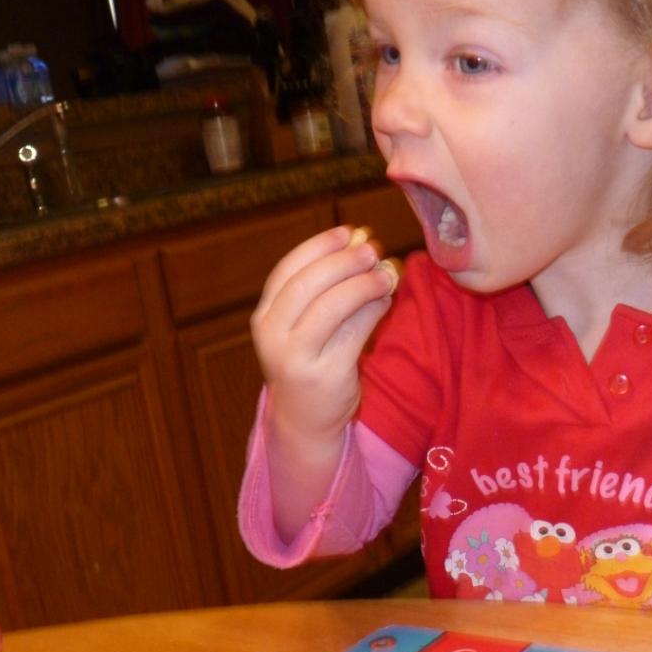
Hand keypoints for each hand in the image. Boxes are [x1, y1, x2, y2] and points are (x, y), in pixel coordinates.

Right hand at [252, 224, 396, 451]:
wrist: (305, 418)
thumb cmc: (308, 362)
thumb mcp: (300, 325)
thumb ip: (321, 289)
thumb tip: (359, 242)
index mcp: (264, 317)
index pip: (288, 270)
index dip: (319, 246)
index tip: (347, 232)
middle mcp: (273, 337)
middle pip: (309, 284)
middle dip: (344, 261)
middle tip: (373, 250)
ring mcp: (297, 358)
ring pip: (333, 306)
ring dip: (364, 284)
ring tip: (387, 274)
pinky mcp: (326, 375)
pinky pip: (355, 332)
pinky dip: (374, 310)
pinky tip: (385, 301)